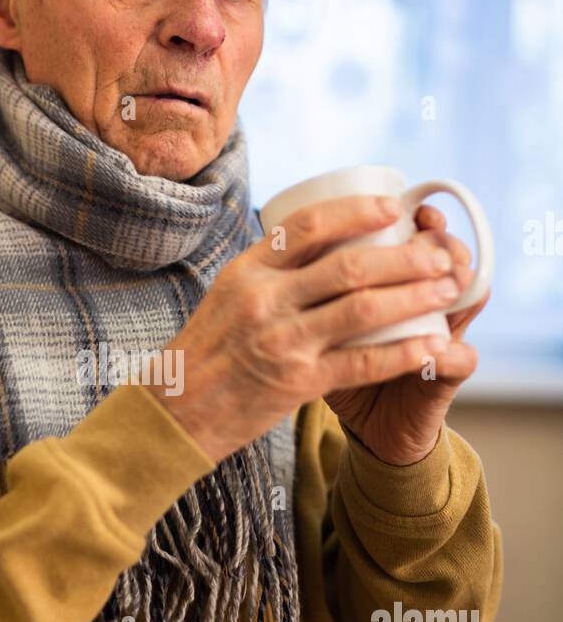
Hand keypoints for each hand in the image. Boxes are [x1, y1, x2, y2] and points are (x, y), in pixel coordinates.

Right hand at [146, 194, 481, 466]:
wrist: (174, 413)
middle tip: (440, 252)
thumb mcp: (227, 296)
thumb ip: (269, 272)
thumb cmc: (205, 354)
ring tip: (446, 287)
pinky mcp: (296, 383)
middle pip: (348, 265)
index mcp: (246, 271)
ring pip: (362, 308)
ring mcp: (281, 342)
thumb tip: (320, 241)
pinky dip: (402, 352)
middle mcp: (264, 300)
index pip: (309, 226)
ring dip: (413, 295)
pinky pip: (361, 362)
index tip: (393, 208)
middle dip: (405, 257)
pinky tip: (430, 344)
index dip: (357, 211)